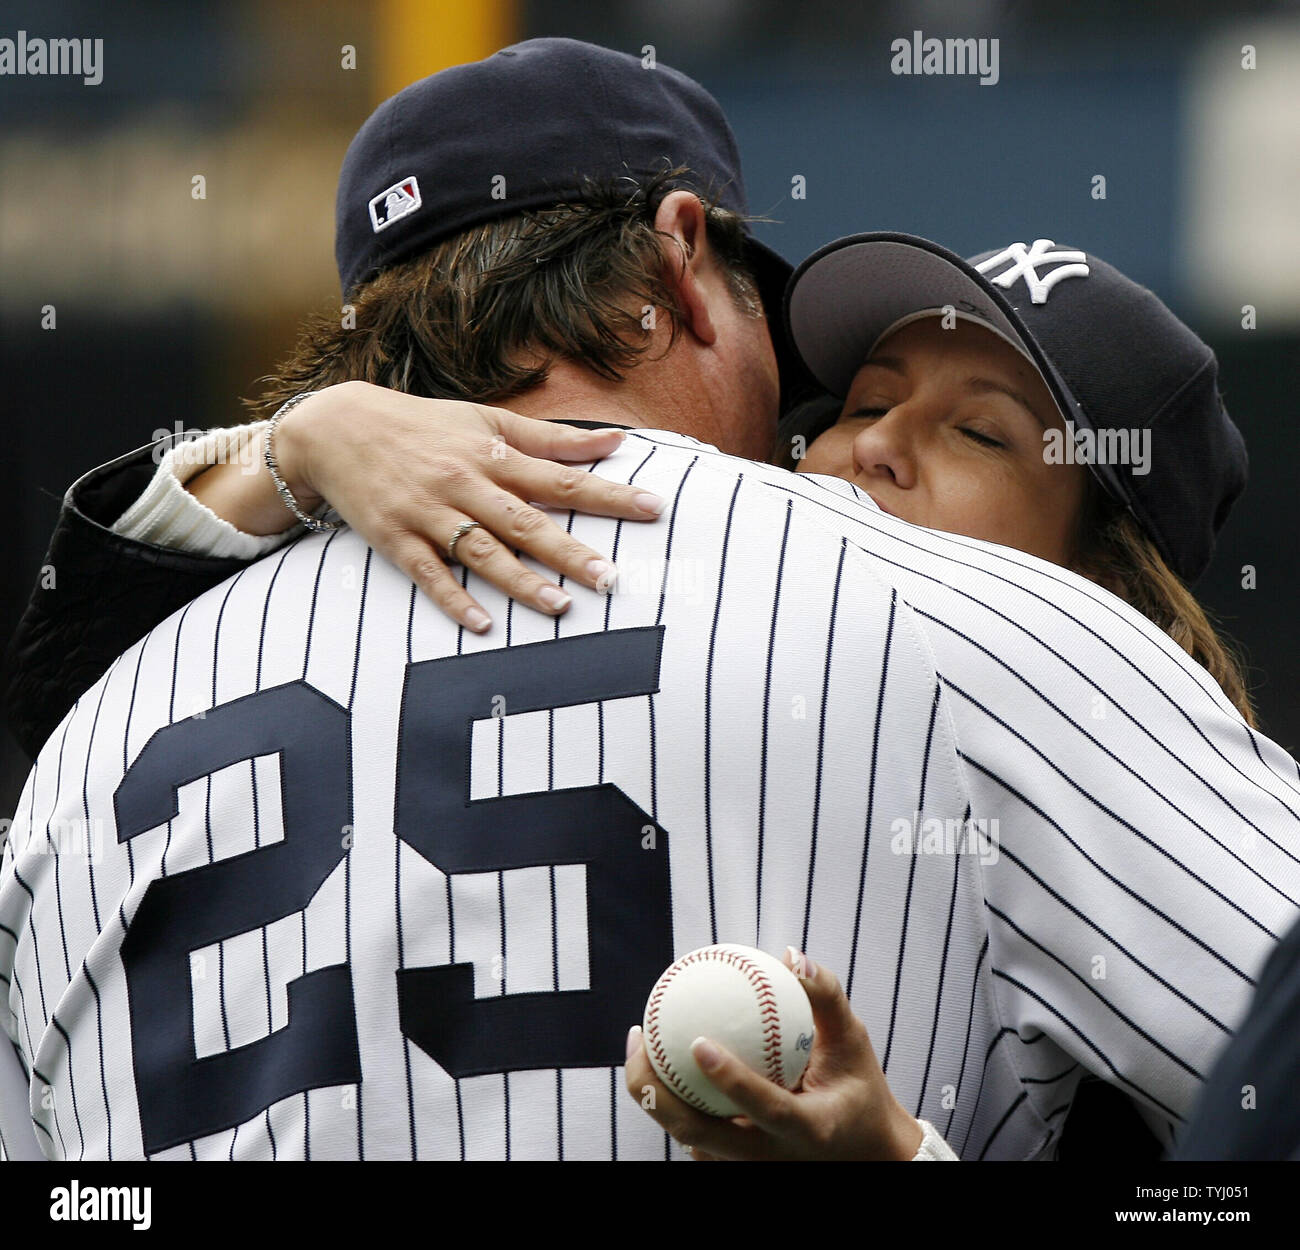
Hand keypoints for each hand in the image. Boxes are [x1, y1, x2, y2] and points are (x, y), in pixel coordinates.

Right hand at [194, 381, 665, 632]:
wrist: (336, 428)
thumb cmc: (423, 427)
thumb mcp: (485, 421)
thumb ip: (550, 438)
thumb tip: (614, 440)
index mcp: (492, 455)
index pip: (563, 478)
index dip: (610, 494)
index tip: (654, 508)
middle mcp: (465, 484)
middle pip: (527, 522)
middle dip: (570, 551)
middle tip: (612, 579)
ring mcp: (429, 514)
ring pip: (482, 552)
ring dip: (521, 581)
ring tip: (561, 607)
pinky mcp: (396, 539)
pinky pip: (429, 574)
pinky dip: (453, 599)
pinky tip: (482, 625)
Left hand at [624, 947, 925, 1160]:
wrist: (866, 1154)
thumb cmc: (858, 1088)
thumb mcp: (853, 1040)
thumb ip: (825, 997)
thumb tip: (791, 956)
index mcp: (807, 1128)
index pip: (765, 1107)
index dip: (730, 1080)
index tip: (699, 1042)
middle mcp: (772, 1157)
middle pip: (700, 1136)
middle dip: (656, 1095)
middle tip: (641, 1041)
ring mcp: (751, 1167)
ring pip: (689, 1139)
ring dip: (655, 1098)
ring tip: (640, 1046)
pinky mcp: (736, 1166)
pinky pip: (695, 1136)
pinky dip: (673, 1103)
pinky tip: (663, 1062)